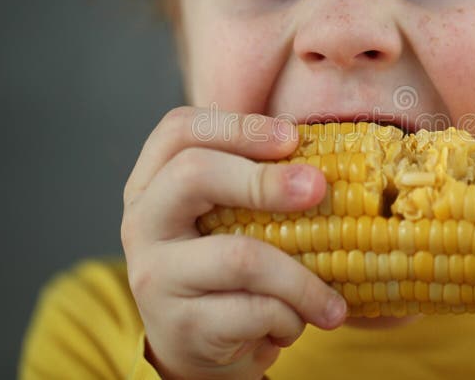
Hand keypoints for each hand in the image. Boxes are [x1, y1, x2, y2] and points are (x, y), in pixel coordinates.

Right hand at [121, 107, 347, 379]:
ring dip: (301, 279)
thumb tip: (328, 161)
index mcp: (153, 181)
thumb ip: (259, 182)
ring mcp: (155, 275)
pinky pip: (254, 310)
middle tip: (318, 188)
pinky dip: (291, 317)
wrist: (196, 348)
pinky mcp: (179, 326)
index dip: (239, 126)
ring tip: (331, 300)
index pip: (180, 130)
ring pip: (240, 257)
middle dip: (265, 180)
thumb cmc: (224, 267)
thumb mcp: (230, 217)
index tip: (293, 138)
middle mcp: (142, 222)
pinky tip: (297, 323)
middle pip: (194, 174)